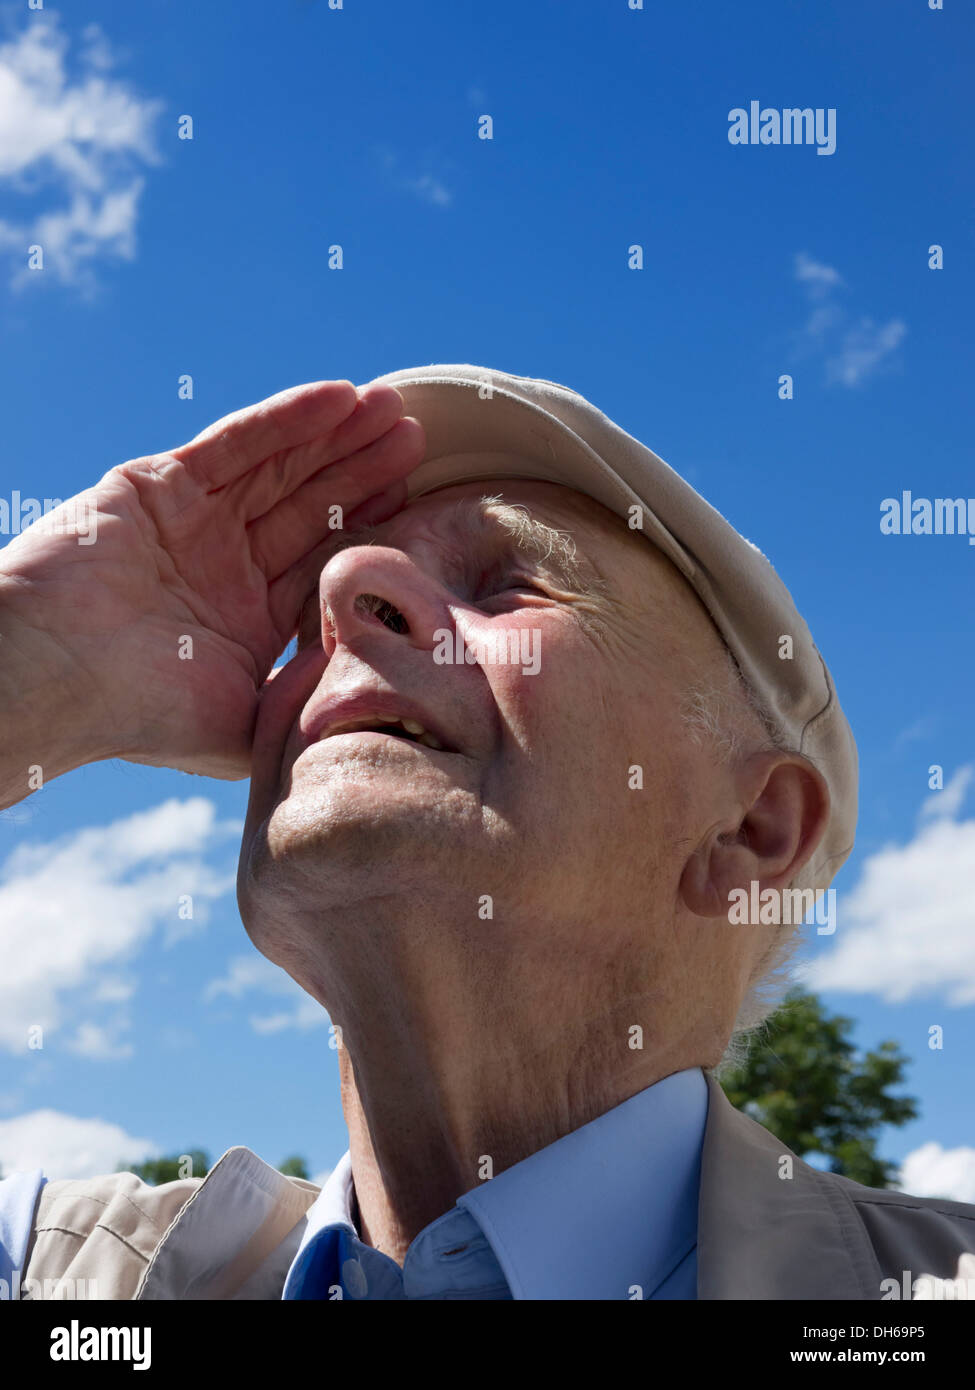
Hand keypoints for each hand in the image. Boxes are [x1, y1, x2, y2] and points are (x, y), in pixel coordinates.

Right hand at [0, 380, 424, 780]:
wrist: (53, 678)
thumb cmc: (141, 715)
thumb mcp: (245, 723)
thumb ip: (303, 703)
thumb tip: (373, 696)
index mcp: (247, 620)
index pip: (322, 560)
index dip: (370, 525)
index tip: (419, 499)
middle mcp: (224, 566)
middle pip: (308, 505)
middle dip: (362, 470)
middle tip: (419, 438)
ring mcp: (193, 522)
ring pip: (279, 467)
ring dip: (336, 435)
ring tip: (393, 407)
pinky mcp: (161, 484)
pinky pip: (237, 443)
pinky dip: (287, 418)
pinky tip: (338, 396)